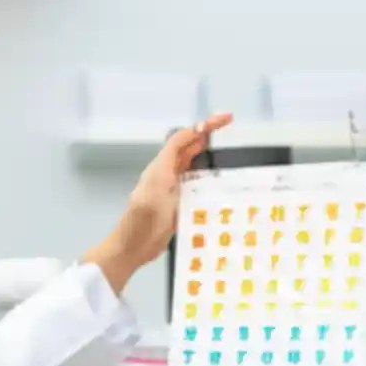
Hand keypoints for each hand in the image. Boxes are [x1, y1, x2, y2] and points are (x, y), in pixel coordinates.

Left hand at [84, 112, 233, 292]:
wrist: (134, 246)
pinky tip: (223, 188)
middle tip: (232, 130)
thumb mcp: (160, 180)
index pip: (186, 137)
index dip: (205, 126)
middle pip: (190, 149)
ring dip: (211, 159)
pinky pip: (197, 189)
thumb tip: (194, 131)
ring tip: (232, 157)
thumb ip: (174, 154)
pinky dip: (210, 184)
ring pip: (195, 168)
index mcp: (163, 165)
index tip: (227, 119)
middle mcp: (169, 174)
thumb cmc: (145, 215)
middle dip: (210, 137)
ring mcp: (175, 190)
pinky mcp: (180, 207)